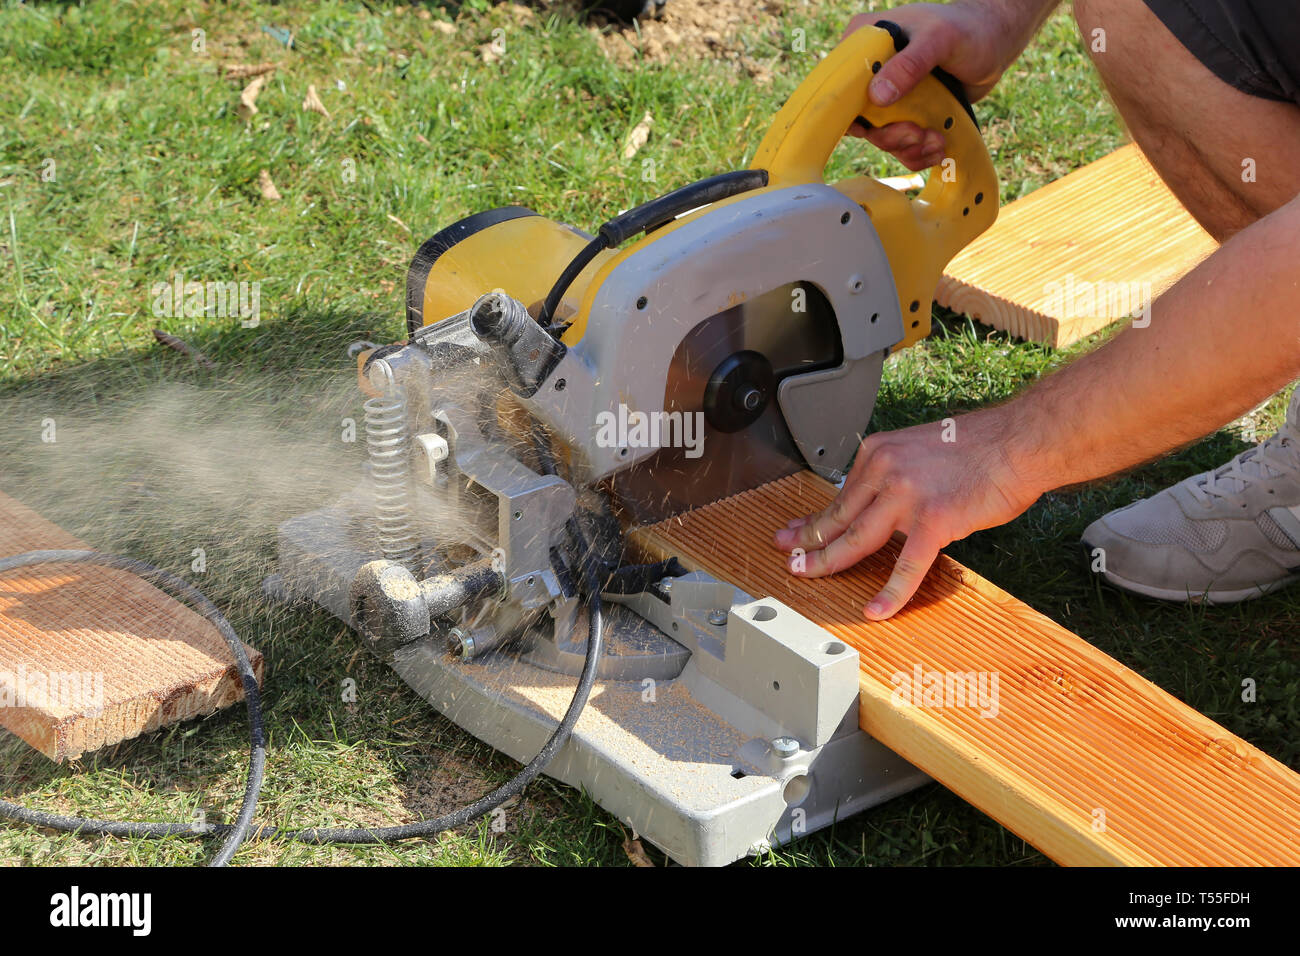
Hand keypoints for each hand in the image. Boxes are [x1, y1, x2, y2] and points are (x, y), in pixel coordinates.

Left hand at [772, 409, 1040, 618]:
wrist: (1020, 441)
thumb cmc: (979, 448)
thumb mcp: (917, 450)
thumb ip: (892, 476)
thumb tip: (875, 505)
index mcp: (879, 453)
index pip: (839, 495)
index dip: (814, 518)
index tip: (794, 532)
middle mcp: (885, 471)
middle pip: (838, 516)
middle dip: (807, 540)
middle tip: (787, 556)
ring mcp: (906, 496)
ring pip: (857, 539)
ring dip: (828, 561)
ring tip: (808, 576)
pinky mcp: (934, 520)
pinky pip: (906, 565)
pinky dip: (890, 592)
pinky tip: (877, 609)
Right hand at [844, 2, 1018, 170]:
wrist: (996, 44)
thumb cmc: (968, 29)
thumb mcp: (939, 39)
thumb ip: (909, 64)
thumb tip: (876, 96)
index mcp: (865, 44)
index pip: (838, 83)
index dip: (846, 111)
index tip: (868, 127)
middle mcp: (871, 72)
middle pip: (860, 118)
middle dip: (888, 134)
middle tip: (915, 133)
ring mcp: (889, 96)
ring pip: (881, 136)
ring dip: (908, 147)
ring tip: (935, 141)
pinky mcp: (907, 114)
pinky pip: (900, 145)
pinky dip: (918, 154)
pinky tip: (937, 148)